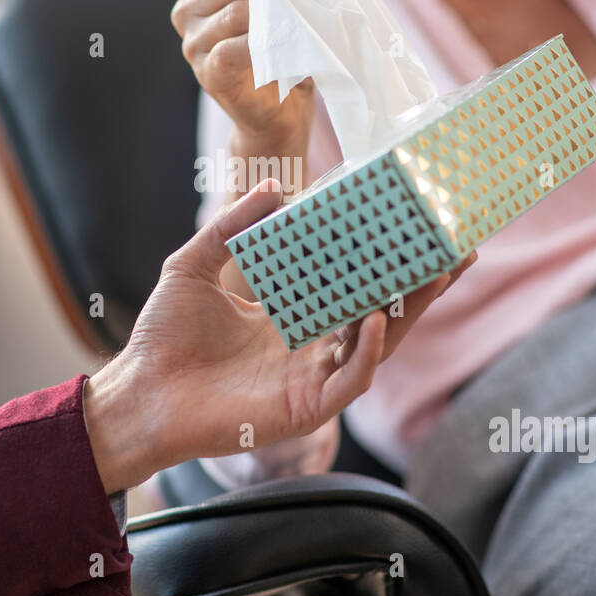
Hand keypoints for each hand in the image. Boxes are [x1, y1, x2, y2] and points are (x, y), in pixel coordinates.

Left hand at [85, 179, 475, 489]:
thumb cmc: (162, 337)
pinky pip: (349, 380)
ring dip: (409, 312)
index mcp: (293, 316)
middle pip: (382, 313)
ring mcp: (311, 379)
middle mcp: (311, 347)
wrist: (138, 394)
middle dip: (422, 285)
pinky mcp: (303, 408)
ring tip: (435, 273)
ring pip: (377, 345)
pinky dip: (367, 350)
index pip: (353, 284)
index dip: (386, 260)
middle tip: (456, 249)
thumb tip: (274, 186)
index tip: (414, 227)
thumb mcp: (194, 266)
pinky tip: (376, 317)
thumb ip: (232, 227)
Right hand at [170, 0, 315, 151]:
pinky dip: (263, 45)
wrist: (278, 112)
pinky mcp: (207, 72)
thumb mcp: (284, 4)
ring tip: (301, 21)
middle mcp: (190, 9)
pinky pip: (232, 49)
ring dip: (273, 15)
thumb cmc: (284, 50)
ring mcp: (194, 43)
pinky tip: (284, 47)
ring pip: (233, 13)